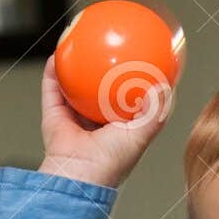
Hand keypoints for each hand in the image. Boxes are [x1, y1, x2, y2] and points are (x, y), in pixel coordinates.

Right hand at [38, 54, 173, 188]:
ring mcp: (75, 119)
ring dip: (77, 65)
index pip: (134, 99)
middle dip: (108, 67)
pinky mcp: (55, 117)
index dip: (141, 80)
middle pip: (104, 88)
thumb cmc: (110, 163)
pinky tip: (59, 54)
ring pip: (76, 86)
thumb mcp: (140, 136)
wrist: (77, 177)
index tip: (147, 58)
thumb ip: (154, 113)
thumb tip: (165, 86)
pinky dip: (54, 73)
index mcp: (121, 128)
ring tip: (81, 41)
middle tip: (114, 44)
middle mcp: (99, 122)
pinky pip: (53, 90)